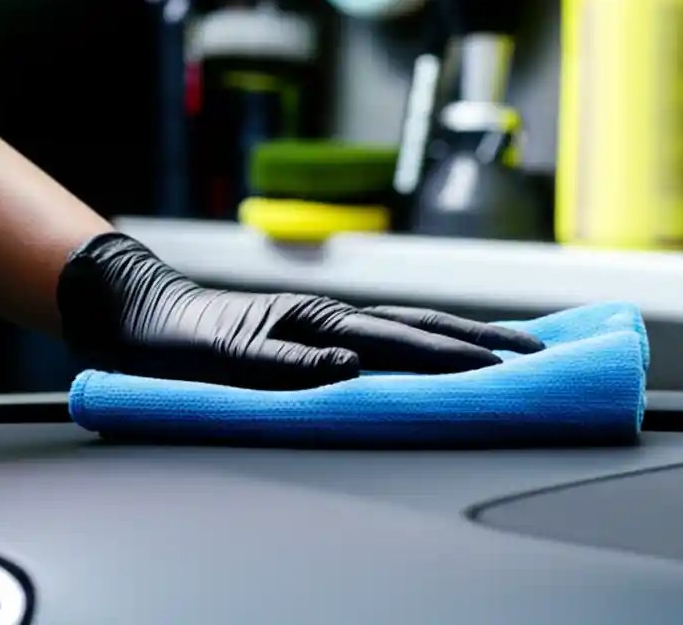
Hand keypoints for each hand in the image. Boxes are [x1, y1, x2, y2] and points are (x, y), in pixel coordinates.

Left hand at [56, 233, 543, 389]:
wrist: (143, 316)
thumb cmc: (177, 347)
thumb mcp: (220, 363)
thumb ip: (285, 366)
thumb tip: (353, 364)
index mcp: (318, 322)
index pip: (403, 341)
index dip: (456, 356)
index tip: (505, 367)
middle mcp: (334, 317)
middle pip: (425, 326)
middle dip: (484, 340)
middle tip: (538, 352)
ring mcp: (332, 321)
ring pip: (416, 327)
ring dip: (468, 336)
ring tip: (514, 347)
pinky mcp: (324, 331)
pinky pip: (393, 335)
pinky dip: (433, 340)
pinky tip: (448, 348)